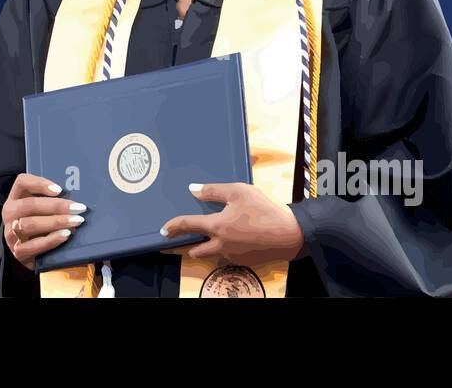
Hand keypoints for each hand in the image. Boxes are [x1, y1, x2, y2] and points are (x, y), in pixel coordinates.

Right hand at [1, 173, 88, 271]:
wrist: (34, 255)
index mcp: (15, 198)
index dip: (39, 184)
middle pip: (29, 205)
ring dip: (55, 222)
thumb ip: (53, 202)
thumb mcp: (43, 211)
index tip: (60, 189)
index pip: (21, 182)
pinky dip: (50, 240)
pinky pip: (32, 245)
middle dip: (56, 206)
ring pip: (29, 224)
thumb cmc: (43, 227)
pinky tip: (65, 235)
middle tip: (77, 208)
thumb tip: (74, 199)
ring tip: (75, 221)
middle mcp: (10, 214)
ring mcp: (11, 234)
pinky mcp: (18, 252)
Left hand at [161, 182, 305, 264]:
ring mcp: (232, 256)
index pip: (188, 226)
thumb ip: (214, 191)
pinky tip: (234, 240)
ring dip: (207, 249)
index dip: (173, 227)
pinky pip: (228, 257)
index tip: (163, 231)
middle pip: (195, 251)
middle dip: (187, 247)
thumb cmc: (263, 210)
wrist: (289, 235)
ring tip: (210, 238)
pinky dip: (225, 250)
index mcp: (217, 226)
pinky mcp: (244, 262)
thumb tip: (193, 189)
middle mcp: (221, 245)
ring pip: (212, 255)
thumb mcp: (239, 192)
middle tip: (182, 241)